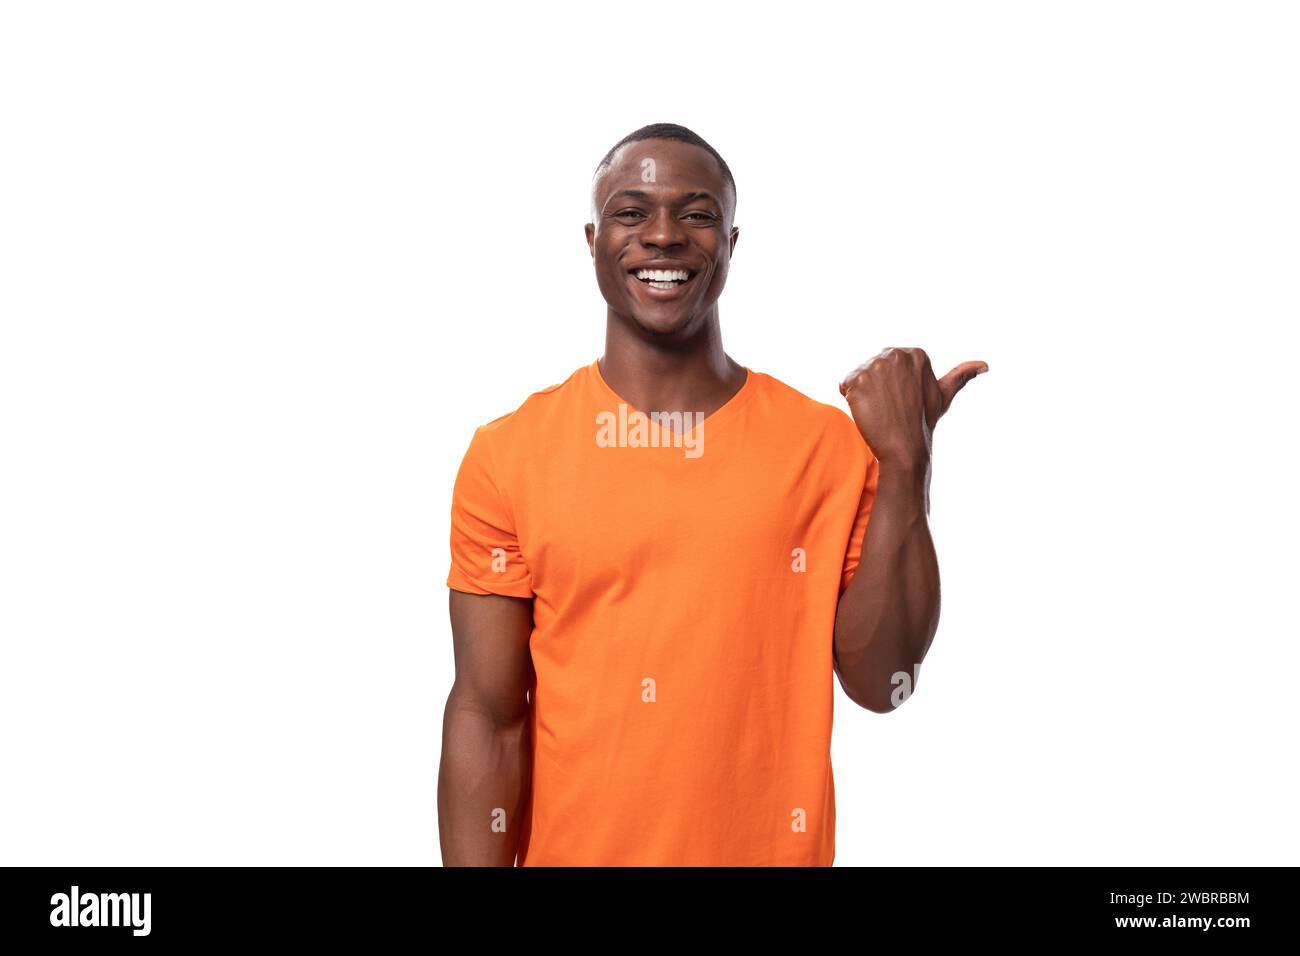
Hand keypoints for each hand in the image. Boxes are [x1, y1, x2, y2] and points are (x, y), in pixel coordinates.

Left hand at [838, 348, 987, 467]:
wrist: (905, 448)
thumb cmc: (923, 423)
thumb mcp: (943, 395)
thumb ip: (961, 376)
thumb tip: (984, 365)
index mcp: (915, 354)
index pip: (888, 364)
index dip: (891, 386)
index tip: (903, 401)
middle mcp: (895, 354)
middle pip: (871, 367)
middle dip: (875, 388)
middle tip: (890, 407)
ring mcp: (875, 366)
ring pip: (857, 377)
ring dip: (863, 394)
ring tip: (880, 410)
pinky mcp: (857, 380)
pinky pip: (844, 386)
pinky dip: (851, 400)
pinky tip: (868, 411)